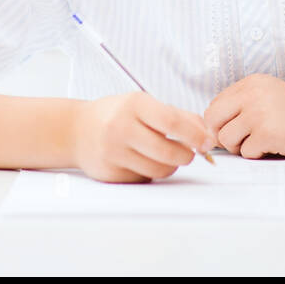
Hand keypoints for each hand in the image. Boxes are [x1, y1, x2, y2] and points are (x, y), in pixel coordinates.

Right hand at [71, 92, 217, 183]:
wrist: (77, 130)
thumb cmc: (118, 114)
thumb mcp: (144, 104)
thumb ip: (179, 116)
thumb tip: (208, 135)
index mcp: (134, 104)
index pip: (172, 122)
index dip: (195, 135)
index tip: (208, 143)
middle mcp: (121, 127)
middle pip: (167, 151)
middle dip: (186, 156)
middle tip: (189, 153)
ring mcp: (113, 152)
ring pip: (158, 170)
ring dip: (170, 166)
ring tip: (165, 156)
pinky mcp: (109, 173)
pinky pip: (143, 179)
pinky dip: (150, 172)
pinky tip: (142, 161)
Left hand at [203, 73, 284, 158]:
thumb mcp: (271, 98)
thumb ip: (244, 106)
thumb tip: (210, 129)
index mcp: (252, 82)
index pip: (215, 104)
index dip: (220, 124)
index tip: (232, 133)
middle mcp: (252, 92)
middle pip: (212, 120)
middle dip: (222, 136)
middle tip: (242, 143)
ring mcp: (258, 111)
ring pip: (226, 139)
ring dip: (242, 148)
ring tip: (264, 143)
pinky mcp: (266, 132)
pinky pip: (246, 153)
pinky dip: (259, 155)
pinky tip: (277, 146)